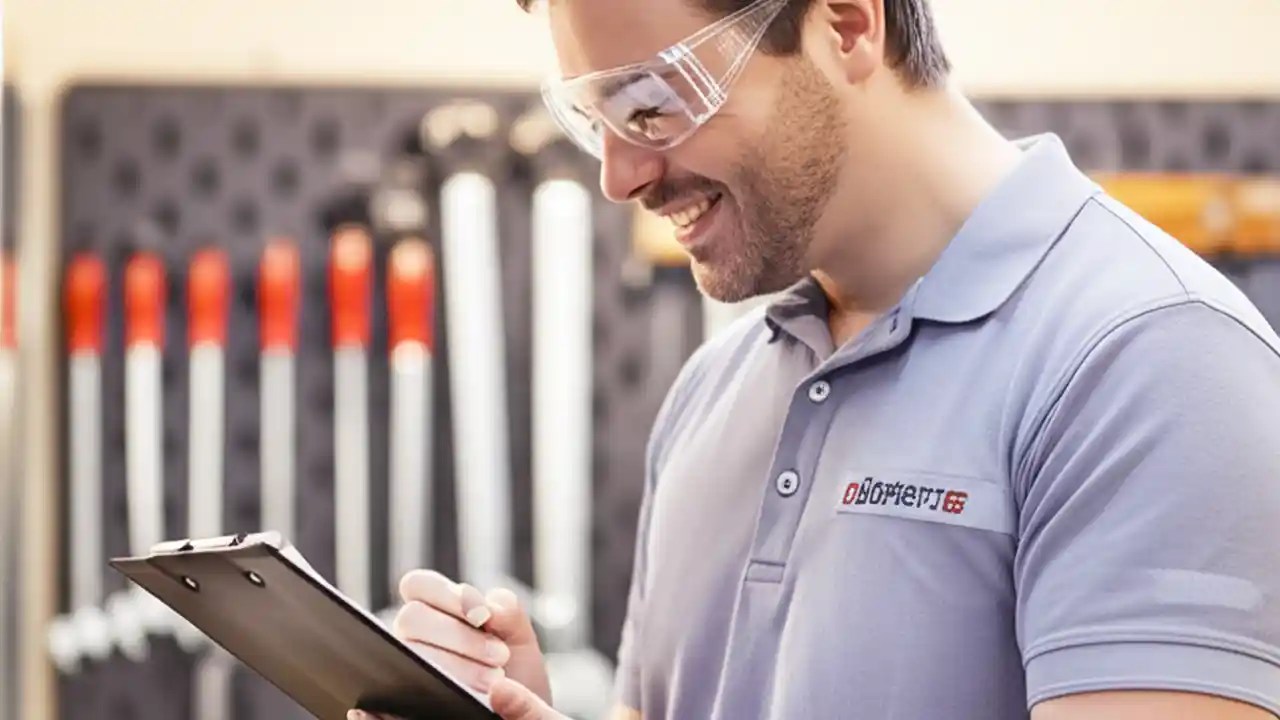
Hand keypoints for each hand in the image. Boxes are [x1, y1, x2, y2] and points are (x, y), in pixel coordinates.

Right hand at [347, 569, 553, 718]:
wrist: (516, 710)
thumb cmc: (512, 668)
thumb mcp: (518, 636)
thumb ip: (508, 612)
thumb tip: (490, 606)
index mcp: (434, 606)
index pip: (417, 585)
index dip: (446, 595)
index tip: (482, 616)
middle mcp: (413, 633)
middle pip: (412, 617)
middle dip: (460, 636)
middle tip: (500, 656)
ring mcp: (405, 663)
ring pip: (412, 653)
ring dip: (456, 666)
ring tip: (494, 680)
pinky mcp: (403, 697)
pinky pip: (400, 690)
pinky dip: (435, 688)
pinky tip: (466, 695)